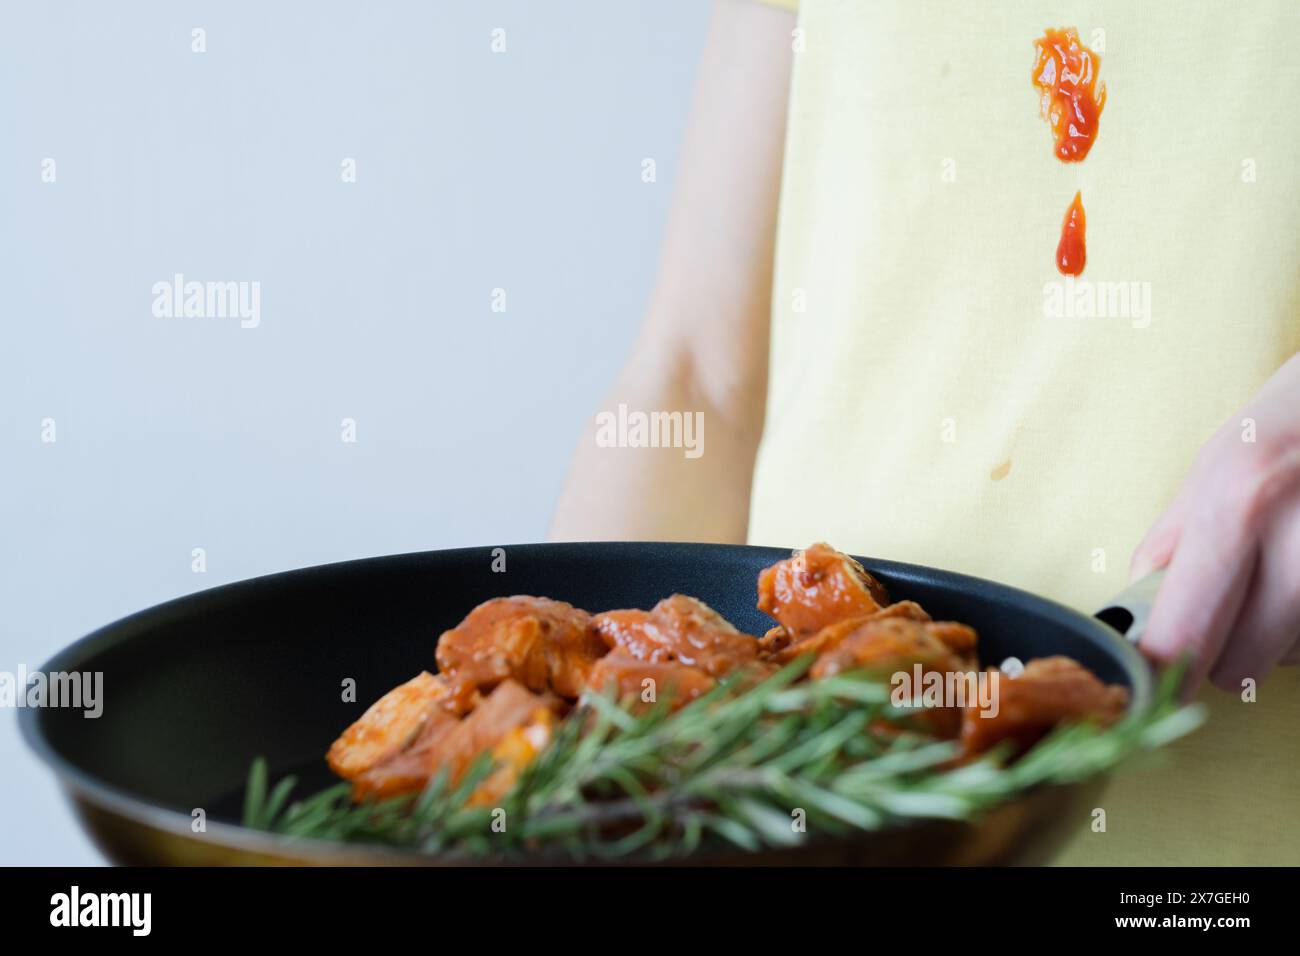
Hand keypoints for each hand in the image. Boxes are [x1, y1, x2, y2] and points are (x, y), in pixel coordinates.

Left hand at [1131, 352, 1299, 691]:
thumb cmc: (1281, 432)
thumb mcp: (1208, 473)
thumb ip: (1167, 550)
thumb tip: (1134, 618)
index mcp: (1238, 508)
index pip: (1185, 634)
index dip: (1162, 669)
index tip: (1153, 678)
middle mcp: (1298, 543)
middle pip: (1239, 666)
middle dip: (1222, 649)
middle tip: (1224, 606)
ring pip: (1286, 660)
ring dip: (1273, 636)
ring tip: (1278, 573)